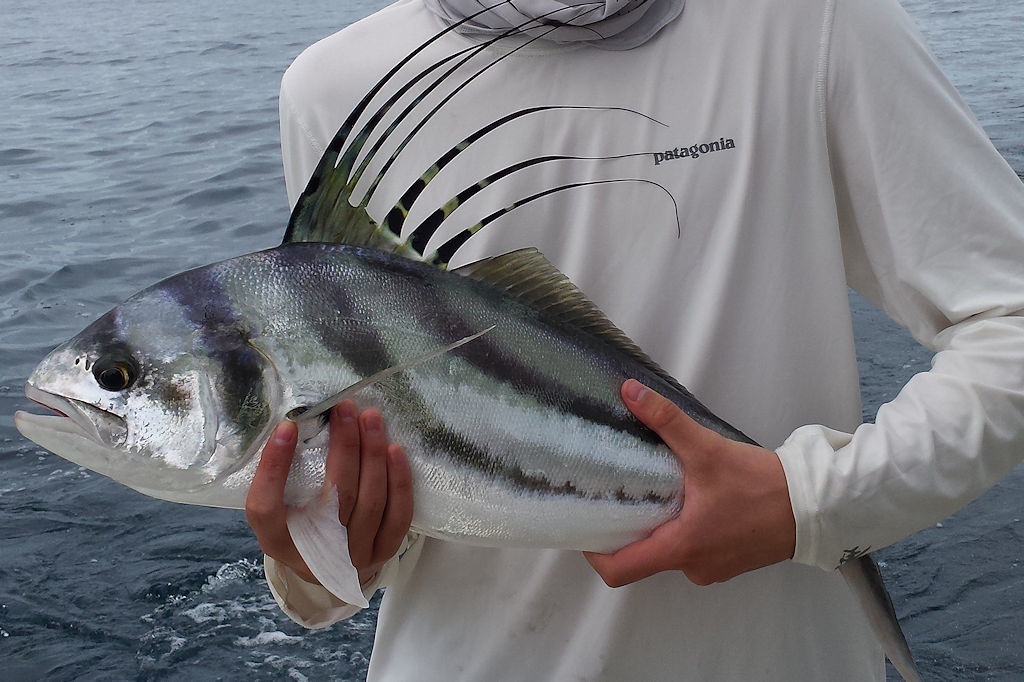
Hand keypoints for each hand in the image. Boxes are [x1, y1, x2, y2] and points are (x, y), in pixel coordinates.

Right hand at [246, 400, 413, 587]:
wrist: (329, 568)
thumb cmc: (300, 527)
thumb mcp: (278, 510)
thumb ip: (280, 477)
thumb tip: (296, 423)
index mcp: (278, 543)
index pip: (266, 508)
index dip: (274, 468)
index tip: (287, 427)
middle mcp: (315, 554)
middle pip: (334, 498)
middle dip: (344, 447)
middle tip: (346, 409)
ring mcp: (353, 556)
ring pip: (370, 503)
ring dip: (373, 455)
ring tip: (371, 419)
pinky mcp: (383, 553)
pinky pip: (397, 516)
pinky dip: (398, 482)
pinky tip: (395, 451)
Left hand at [584, 379, 795, 586]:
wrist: (816, 505)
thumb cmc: (762, 486)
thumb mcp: (707, 450)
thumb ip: (666, 420)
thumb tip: (630, 393)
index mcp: (680, 548)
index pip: (618, 570)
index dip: (595, 552)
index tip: (588, 525)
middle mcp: (693, 567)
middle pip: (641, 559)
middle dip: (628, 529)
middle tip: (620, 496)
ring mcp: (713, 568)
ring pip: (669, 552)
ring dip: (660, 527)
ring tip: (655, 493)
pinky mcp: (730, 561)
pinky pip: (694, 550)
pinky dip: (685, 530)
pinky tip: (689, 501)